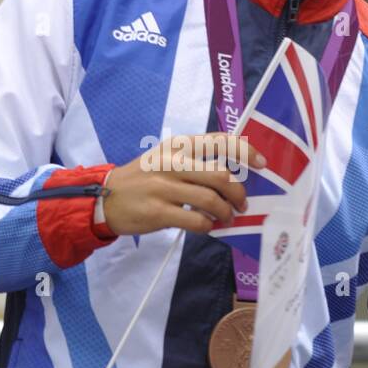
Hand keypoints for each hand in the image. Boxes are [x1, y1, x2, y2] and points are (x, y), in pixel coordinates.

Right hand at [102, 133, 265, 237]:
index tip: (261, 164)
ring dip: (225, 213)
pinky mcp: (158, 211)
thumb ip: (195, 160)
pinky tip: (207, 226)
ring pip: (211, 200)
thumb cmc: (143, 178)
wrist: (106, 197)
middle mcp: (172, 162)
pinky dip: (207, 226)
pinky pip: (195, 220)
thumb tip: (231, 176)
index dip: (246, 151)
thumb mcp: (166, 157)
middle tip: (241, 204)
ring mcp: (163, 187)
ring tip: (225, 218)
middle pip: (221, 175)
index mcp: (178, 145)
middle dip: (238, 194)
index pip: (220, 141)